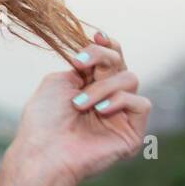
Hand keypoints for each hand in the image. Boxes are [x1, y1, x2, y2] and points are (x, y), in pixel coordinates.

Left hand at [6, 30, 150, 185]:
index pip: (108, 58)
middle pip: (120, 62)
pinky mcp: (132, 132)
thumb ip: (82, 66)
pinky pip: (141, 103)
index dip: (106, 44)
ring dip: (102, 86)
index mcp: (88, 84)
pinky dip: (120, 101)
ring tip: (79, 104)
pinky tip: (100, 111)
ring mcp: (120, 114)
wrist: (43, 150)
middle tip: (79, 63)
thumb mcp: (58, 81)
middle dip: (101, 57)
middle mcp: (107, 97)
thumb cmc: (43, 119)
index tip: (97, 35)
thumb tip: (101, 56)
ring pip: (130, 79)